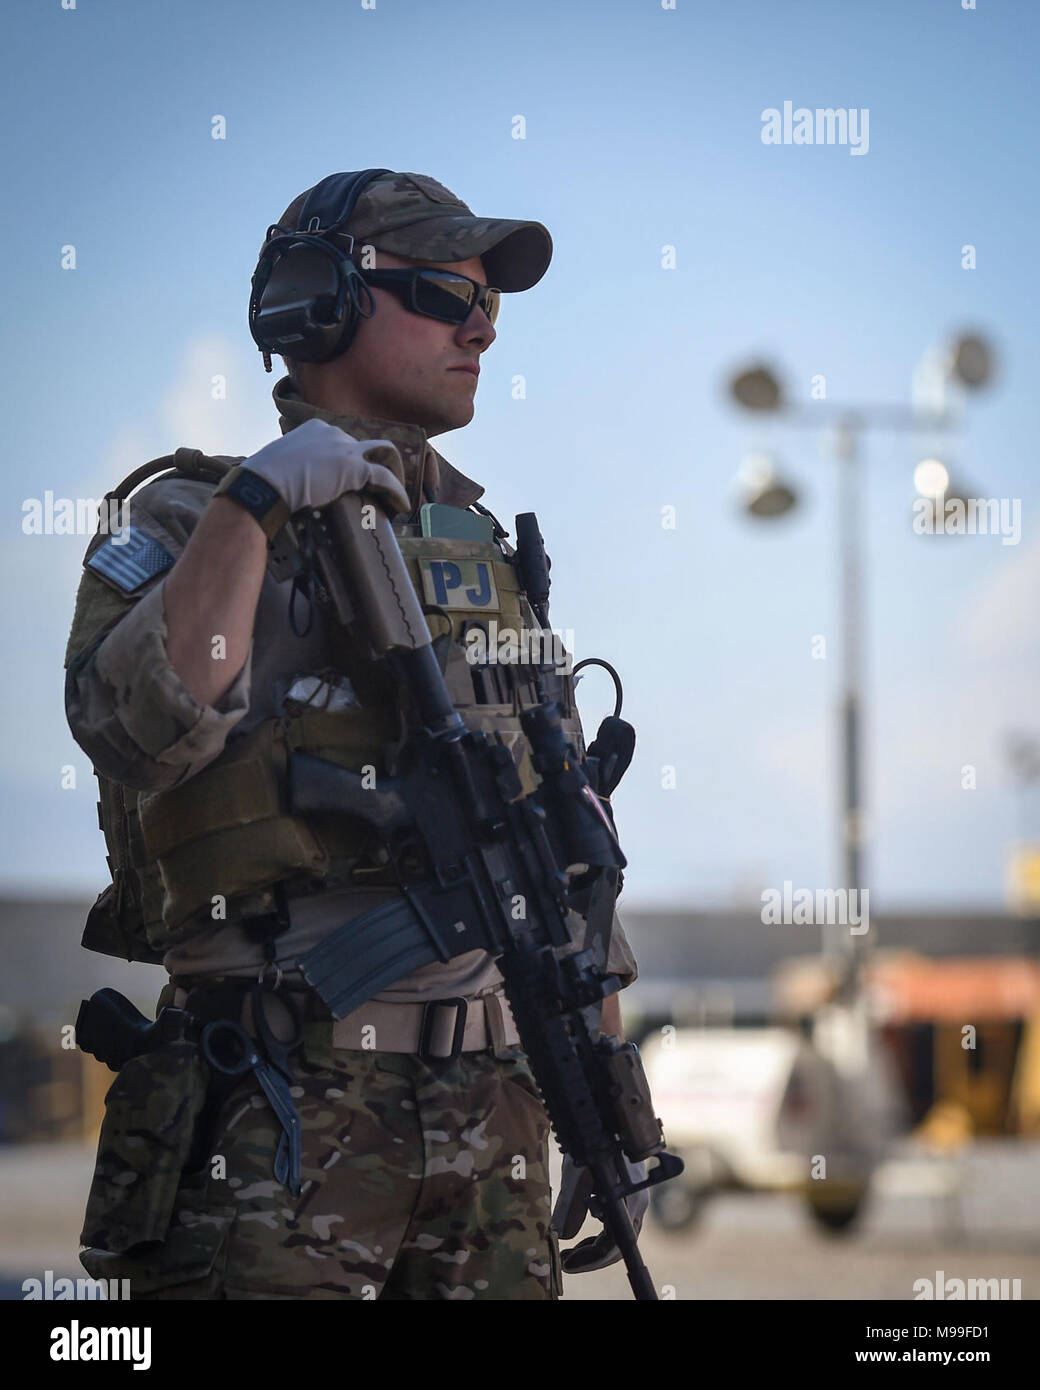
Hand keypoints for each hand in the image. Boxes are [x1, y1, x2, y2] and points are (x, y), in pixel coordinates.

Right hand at [243, 417, 411, 516]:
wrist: (265, 483)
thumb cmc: (262, 478)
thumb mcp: (279, 463)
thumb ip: (292, 467)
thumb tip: (288, 483)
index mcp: (315, 429)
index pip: (342, 440)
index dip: (351, 459)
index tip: (351, 477)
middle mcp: (334, 433)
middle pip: (365, 445)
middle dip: (377, 462)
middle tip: (381, 485)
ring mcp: (346, 448)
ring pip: (384, 453)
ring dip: (394, 472)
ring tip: (396, 495)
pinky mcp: (355, 468)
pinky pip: (385, 477)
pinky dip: (397, 491)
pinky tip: (402, 506)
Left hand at [551, 1151, 648, 1273]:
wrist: (611, 1120)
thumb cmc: (596, 1141)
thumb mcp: (577, 1174)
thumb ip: (569, 1207)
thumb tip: (561, 1236)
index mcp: (629, 1203)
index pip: (615, 1246)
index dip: (592, 1260)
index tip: (570, 1265)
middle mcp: (637, 1206)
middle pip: (618, 1245)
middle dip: (591, 1258)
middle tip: (565, 1262)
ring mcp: (635, 1202)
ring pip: (618, 1237)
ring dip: (595, 1248)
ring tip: (569, 1253)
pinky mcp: (629, 1197)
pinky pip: (617, 1226)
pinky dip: (600, 1235)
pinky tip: (582, 1238)